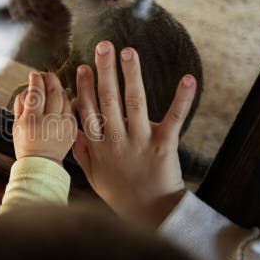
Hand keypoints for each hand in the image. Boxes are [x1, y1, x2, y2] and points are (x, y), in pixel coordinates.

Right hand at [13, 71, 76, 163]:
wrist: (41, 165)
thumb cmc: (26, 146)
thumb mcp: (16, 126)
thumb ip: (20, 106)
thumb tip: (26, 91)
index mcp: (32, 121)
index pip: (36, 92)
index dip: (35, 79)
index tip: (34, 75)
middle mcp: (50, 122)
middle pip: (53, 90)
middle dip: (49, 78)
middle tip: (44, 75)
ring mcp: (64, 125)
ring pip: (64, 97)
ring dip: (58, 88)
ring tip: (51, 86)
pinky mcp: (73, 129)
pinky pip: (71, 108)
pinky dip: (65, 100)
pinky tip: (59, 99)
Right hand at [72, 42, 196, 228]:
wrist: (151, 214)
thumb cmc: (121, 195)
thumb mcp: (94, 177)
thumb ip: (82, 152)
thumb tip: (73, 131)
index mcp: (99, 146)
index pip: (89, 110)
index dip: (86, 87)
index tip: (85, 67)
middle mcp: (116, 139)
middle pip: (108, 99)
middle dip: (105, 70)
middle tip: (104, 46)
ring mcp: (140, 141)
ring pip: (134, 102)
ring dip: (131, 75)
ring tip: (128, 52)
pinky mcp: (164, 145)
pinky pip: (173, 118)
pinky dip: (181, 99)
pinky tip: (187, 79)